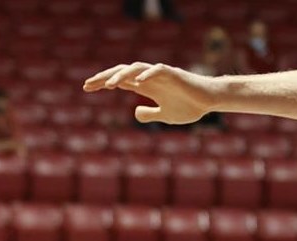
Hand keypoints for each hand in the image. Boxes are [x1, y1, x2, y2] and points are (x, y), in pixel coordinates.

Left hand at [83, 62, 219, 125]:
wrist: (210, 101)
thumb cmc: (190, 106)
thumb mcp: (165, 115)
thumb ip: (150, 114)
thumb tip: (135, 113)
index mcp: (146, 86)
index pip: (119, 81)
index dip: (102, 82)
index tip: (86, 87)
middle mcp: (150, 78)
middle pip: (122, 73)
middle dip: (104, 77)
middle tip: (87, 84)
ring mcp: (161, 74)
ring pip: (136, 68)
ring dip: (121, 75)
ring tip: (108, 85)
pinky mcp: (174, 74)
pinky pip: (158, 70)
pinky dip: (147, 74)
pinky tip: (137, 82)